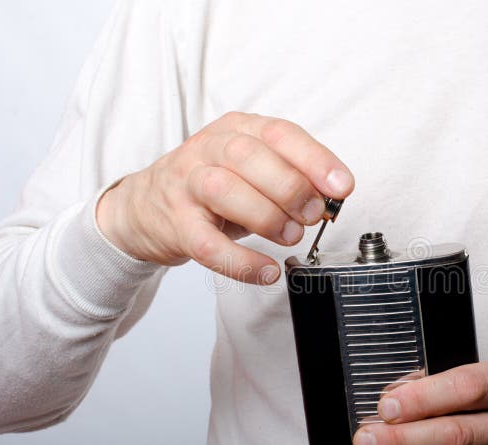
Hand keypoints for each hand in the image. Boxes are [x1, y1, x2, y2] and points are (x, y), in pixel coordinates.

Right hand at [96, 111, 353, 283]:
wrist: (145, 206)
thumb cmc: (211, 187)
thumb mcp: (252, 171)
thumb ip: (290, 177)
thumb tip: (330, 200)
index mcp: (237, 129)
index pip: (279, 133)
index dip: (315, 160)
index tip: (342, 187)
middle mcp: (209, 149)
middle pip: (250, 156)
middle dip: (291, 187)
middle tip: (313, 215)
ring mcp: (187, 184)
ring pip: (225, 190)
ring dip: (266, 217)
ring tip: (290, 237)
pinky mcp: (176, 223)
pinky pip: (207, 244)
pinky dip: (241, 262)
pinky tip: (266, 272)